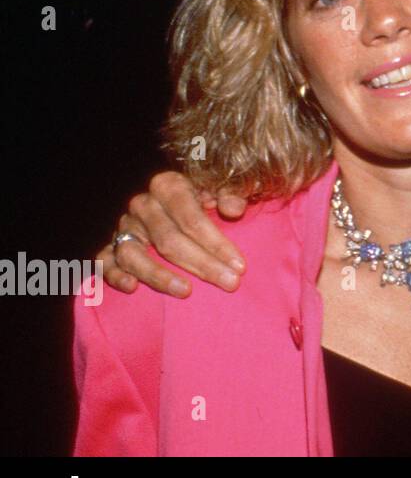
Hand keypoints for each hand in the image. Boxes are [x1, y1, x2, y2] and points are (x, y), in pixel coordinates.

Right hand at [100, 172, 248, 296]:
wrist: (179, 205)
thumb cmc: (206, 199)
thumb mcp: (222, 189)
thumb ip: (231, 194)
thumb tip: (234, 209)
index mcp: (169, 185)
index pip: (192, 218)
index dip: (216, 243)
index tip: (239, 266)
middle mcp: (142, 204)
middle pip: (169, 239)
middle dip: (202, 264)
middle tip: (230, 283)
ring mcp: (124, 226)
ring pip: (134, 254)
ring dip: (159, 276)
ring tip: (186, 291)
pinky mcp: (111, 246)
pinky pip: (104, 262)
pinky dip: (114, 275)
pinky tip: (132, 287)